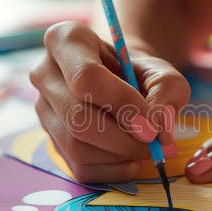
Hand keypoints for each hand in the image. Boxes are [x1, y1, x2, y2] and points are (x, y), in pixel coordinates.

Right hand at [30, 21, 189, 182]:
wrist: (125, 83)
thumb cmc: (141, 74)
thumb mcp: (164, 72)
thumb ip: (168, 92)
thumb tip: (158, 128)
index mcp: (67, 40)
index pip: (86, 77)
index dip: (123, 105)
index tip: (152, 124)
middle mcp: (45, 72)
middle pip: (77, 117)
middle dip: (122, 138)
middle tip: (154, 142)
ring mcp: (43, 109)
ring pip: (75, 146)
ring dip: (119, 155)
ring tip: (146, 149)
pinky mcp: (51, 139)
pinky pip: (77, 166)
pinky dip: (112, 170)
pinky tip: (132, 159)